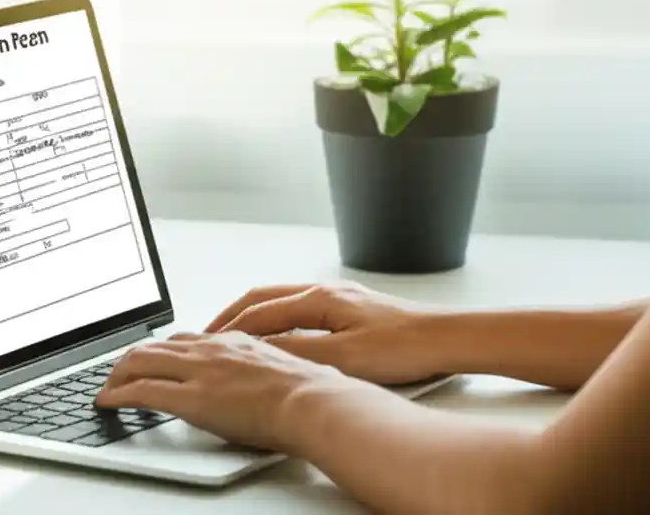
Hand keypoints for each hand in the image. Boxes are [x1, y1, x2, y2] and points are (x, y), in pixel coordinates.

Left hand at [95, 331, 372, 451]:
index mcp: (235, 342)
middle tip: (119, 373)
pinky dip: (118, 394)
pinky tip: (108, 402)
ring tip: (109, 387)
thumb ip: (262, 372)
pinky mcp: (191, 397)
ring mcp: (200, 371)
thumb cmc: (309, 394)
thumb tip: (263, 386)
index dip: (163, 349)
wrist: (312, 402)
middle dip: (131, 359)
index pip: (186, 339)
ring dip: (119, 374)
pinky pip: (142, 391)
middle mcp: (213, 349)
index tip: (154, 359)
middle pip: (157, 345)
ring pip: (142, 361)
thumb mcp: (282, 370)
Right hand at [204, 282, 448, 384]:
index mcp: (319, 299)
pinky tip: (279, 338)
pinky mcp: (353, 310)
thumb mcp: (343, 358)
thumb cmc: (404, 347)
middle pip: (264, 298)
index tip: (203, 344)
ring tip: (234, 337)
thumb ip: (298, 353)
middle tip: (206, 336)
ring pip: (282, 301)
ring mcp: (340, 299)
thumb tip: (257, 353)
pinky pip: (301, 310)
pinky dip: (278, 322)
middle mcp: (326, 291)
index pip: (258, 312)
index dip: (227, 329)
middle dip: (232, 316)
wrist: (447, 338)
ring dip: (254, 317)